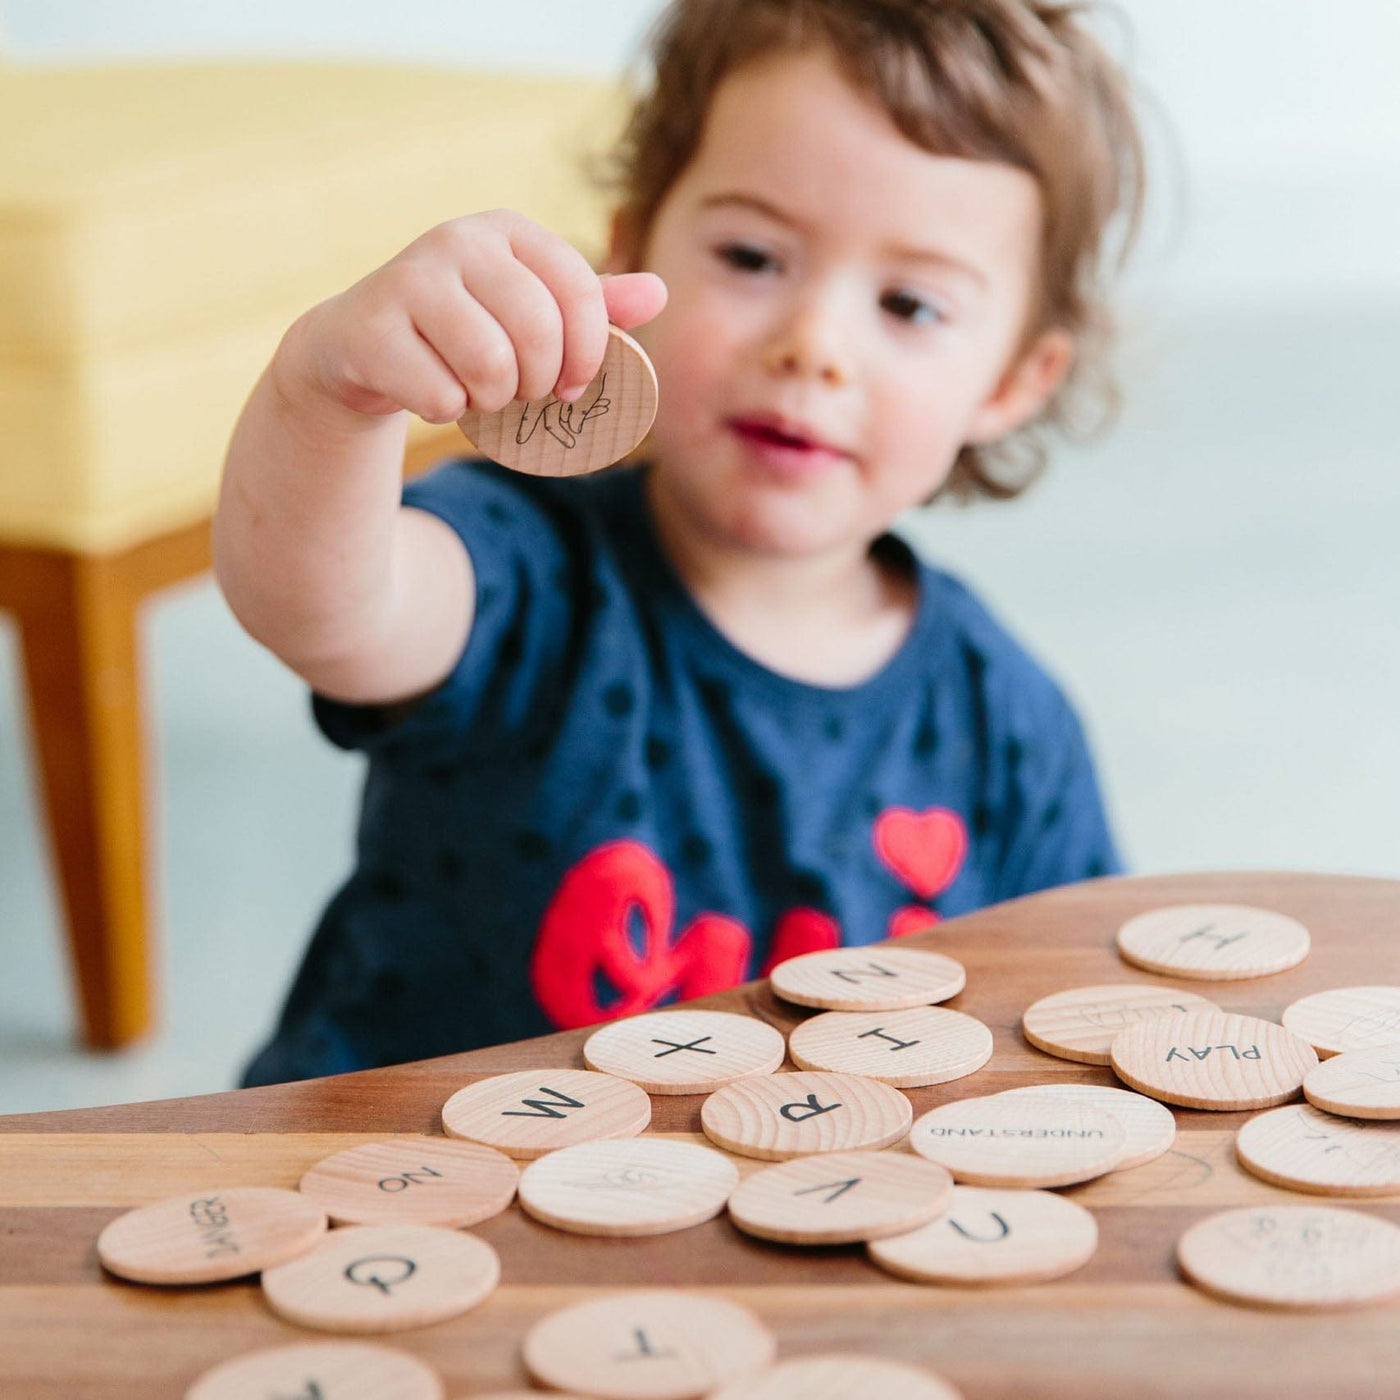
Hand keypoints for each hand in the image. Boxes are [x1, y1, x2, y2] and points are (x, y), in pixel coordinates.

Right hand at [276, 209, 666, 426]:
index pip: (579, 290)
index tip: (573, 384)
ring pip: (490, 366)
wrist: (363, 346)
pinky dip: (447, 411)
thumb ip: (593, 307)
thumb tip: (658, 293)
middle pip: (537, 331)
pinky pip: (441, 395)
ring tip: (475, 389)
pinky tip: (432, 390)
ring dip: (492, 400)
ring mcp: (409, 278)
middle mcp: (458, 240)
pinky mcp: (370, 327)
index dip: (588, 352)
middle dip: (537, 382)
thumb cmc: (465, 331)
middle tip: (518, 390)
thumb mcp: (532, 312)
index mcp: (509, 231)